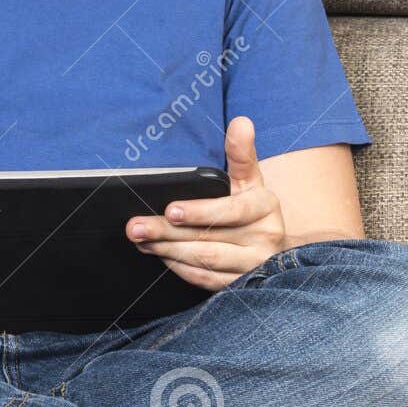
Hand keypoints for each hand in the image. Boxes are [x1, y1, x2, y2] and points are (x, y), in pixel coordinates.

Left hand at [124, 116, 286, 291]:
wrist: (271, 243)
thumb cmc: (251, 204)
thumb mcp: (248, 177)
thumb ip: (240, 152)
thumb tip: (241, 122)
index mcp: (265, 206)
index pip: (232, 211)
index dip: (200, 212)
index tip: (170, 209)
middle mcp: (264, 237)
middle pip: (210, 239)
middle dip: (168, 233)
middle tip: (137, 227)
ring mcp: (253, 264)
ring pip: (205, 261)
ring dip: (168, 251)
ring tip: (142, 240)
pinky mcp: (241, 284)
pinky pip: (206, 280)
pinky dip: (180, 268)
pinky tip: (160, 256)